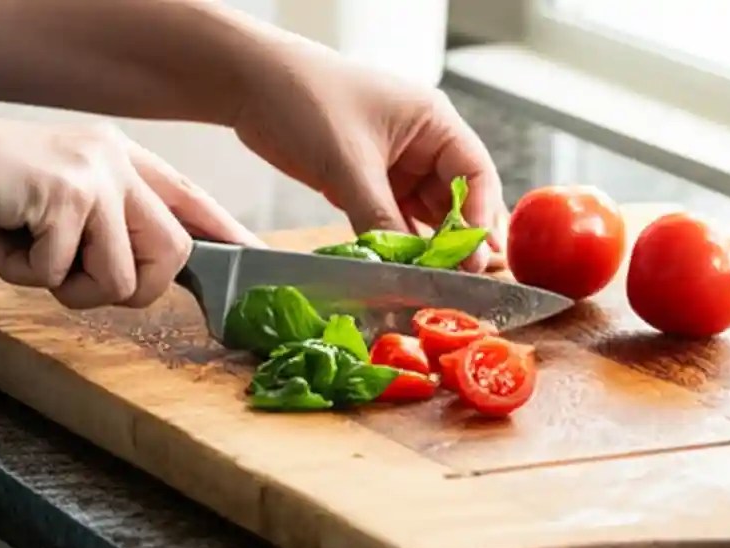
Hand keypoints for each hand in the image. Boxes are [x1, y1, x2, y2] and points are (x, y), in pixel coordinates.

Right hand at [0, 118, 259, 308]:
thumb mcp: (62, 199)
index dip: (224, 233)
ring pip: (121, 276)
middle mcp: (116, 160)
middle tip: (76, 281)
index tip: (255, 257)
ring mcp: (94, 175)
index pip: (191, 199)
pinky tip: (3, 235)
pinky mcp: (66, 194)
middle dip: (130, 289)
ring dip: (69, 287)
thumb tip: (150, 268)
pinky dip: (24, 273)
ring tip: (28, 252)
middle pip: (173, 253)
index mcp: (120, 158)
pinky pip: (62, 272)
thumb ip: (107, 223)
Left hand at [232, 44, 506, 272]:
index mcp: (433, 122)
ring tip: (435, 281)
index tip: (476, 256)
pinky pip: (394, 220)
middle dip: (459, 238)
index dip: (481, 216)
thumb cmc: (305, 99)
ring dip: (428, 246)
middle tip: (463, 279)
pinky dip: (398, 245)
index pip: (476, 173)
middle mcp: (423, 144)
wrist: (248, 83)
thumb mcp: (349, 162)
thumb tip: (405, 269)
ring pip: (425, 215)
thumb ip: (380, 217)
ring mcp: (397, 165)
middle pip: (457, 199)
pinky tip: (403, 271)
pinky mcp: (370, 182)